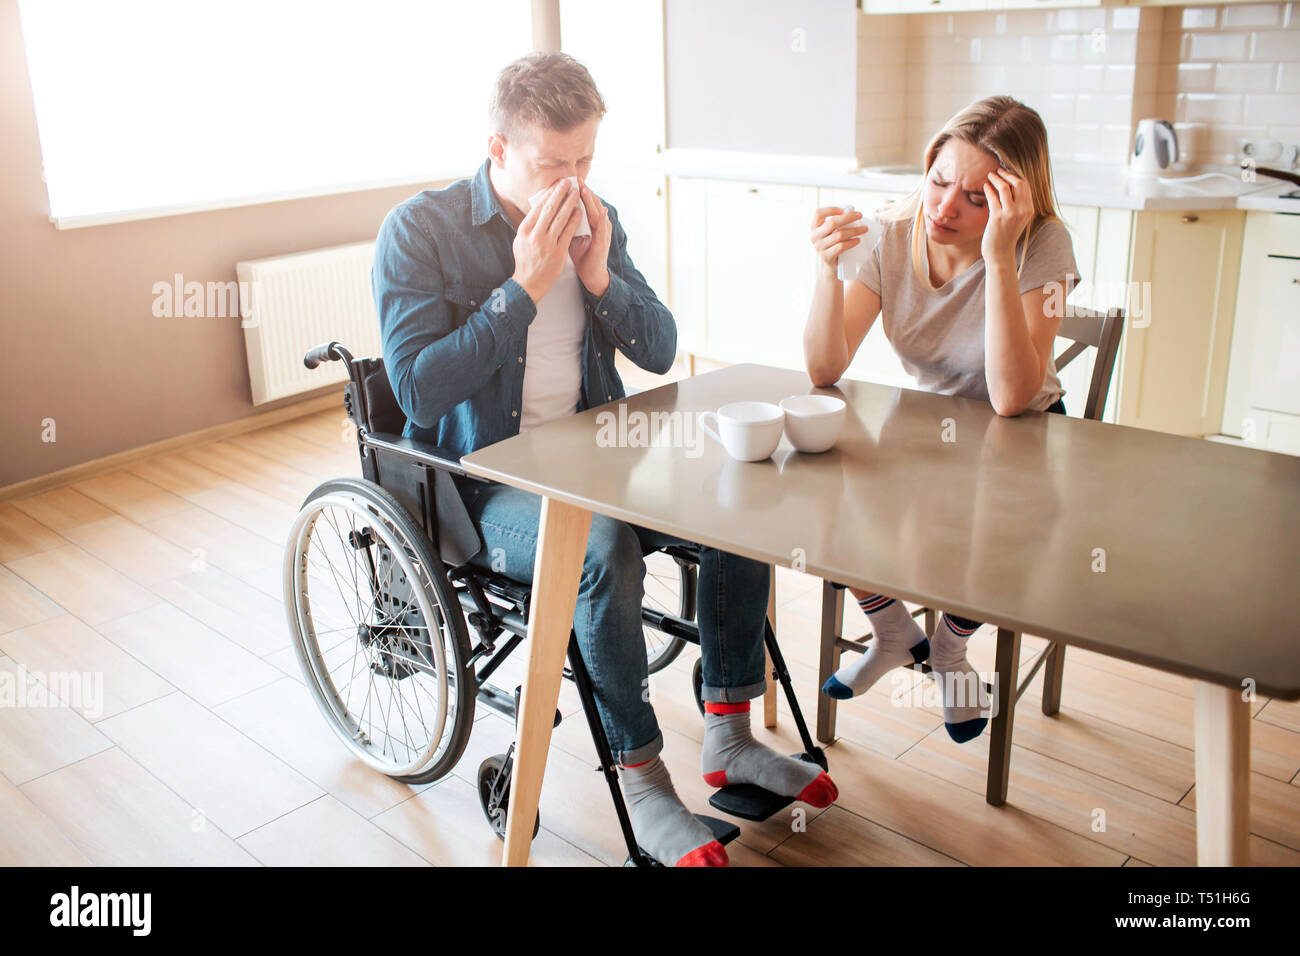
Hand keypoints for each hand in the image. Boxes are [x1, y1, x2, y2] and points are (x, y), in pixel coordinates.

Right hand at [511, 179, 583, 303]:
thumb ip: (528, 225)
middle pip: (549, 209)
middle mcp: (534, 235)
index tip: (556, 184)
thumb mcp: (520, 240)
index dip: (549, 194)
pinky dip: (574, 220)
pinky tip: (580, 212)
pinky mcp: (558, 252)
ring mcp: (547, 244)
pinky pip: (568, 232)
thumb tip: (536, 208)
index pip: (538, 207)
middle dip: (560, 193)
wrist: (529, 282)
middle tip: (568, 182)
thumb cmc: (525, 260)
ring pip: (560, 218)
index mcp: (524, 230)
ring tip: (576, 193)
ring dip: (569, 203)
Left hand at [571, 180, 611, 296]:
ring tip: (585, 188)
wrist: (591, 273)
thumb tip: (551, 210)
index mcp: (589, 220)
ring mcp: (602, 231)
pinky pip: (603, 229)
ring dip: (592, 200)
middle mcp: (598, 223)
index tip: (568, 179)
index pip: (583, 201)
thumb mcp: (571, 234)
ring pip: (597, 212)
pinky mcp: (603, 242)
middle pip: (591, 202)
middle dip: (584, 190)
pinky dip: (602, 219)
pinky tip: (600, 211)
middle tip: (576, 177)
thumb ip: (566, 222)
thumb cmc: (581, 253)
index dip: (576, 190)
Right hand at [810, 207, 870, 277]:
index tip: (844, 210)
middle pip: (832, 223)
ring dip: (854, 230)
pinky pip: (841, 247)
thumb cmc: (834, 244)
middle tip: (860, 215)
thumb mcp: (831, 232)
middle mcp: (814, 236)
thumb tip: (857, 213)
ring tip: (864, 229)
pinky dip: (851, 242)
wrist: (831, 265)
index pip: (818, 213)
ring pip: (839, 235)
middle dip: (848, 217)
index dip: (831, 209)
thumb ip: (837, 223)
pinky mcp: (826, 257)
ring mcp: (819, 247)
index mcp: (814, 227)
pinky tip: (858, 240)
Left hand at [981, 168, 1034, 261]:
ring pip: (1005, 187)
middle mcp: (1022, 210)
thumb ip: (1018, 205)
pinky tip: (985, 186)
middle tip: (997, 171)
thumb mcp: (1017, 219)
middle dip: (1007, 174)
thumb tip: (1010, 186)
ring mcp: (1010, 214)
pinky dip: (989, 189)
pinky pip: (993, 197)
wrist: (1000, 253)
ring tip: (990, 175)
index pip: (1025, 186)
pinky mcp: (998, 217)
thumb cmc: (1006, 235)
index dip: (1015, 176)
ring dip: (996, 179)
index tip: (1006, 173)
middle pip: (1018, 183)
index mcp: (1029, 210)